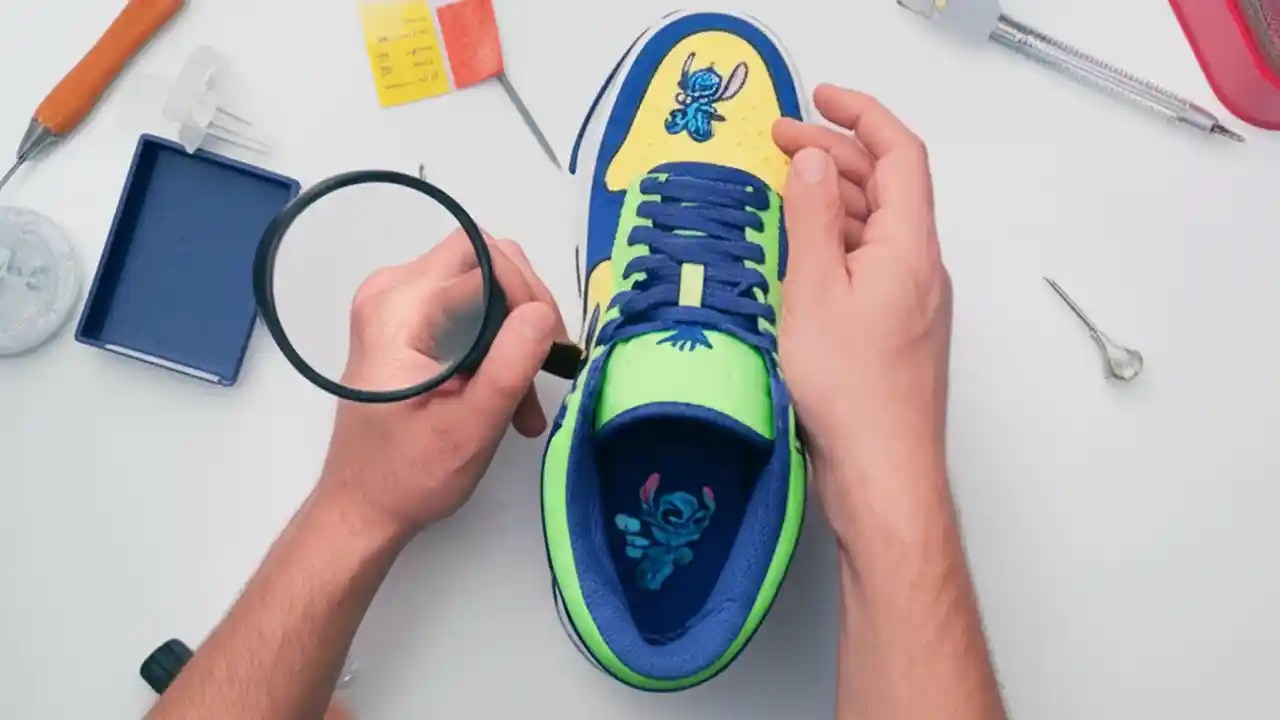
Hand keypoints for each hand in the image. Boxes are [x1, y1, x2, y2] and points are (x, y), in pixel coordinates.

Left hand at [314, 231, 568, 537]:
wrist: (362, 506)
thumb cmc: (409, 475)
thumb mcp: (471, 428)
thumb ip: (509, 366)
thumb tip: (543, 313)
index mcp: (399, 310)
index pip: (486, 260)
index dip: (530, 295)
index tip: (552, 348)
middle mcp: (391, 291)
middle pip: (486, 259)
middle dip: (527, 309)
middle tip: (549, 365)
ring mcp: (396, 302)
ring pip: (484, 283)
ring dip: (516, 334)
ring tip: (529, 401)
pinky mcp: (405, 320)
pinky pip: (467, 307)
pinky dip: (495, 343)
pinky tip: (509, 395)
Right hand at [772, 85, 951, 538]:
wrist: (883, 473)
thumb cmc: (852, 393)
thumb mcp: (815, 291)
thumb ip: (814, 218)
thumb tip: (813, 158)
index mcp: (910, 247)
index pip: (899, 154)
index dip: (862, 115)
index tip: (820, 97)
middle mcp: (920, 268)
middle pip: (888, 187)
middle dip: (837, 152)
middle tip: (781, 139)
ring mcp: (911, 302)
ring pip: (876, 227)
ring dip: (834, 197)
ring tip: (783, 187)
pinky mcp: (894, 331)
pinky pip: (868, 263)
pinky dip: (835, 239)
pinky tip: (801, 251)